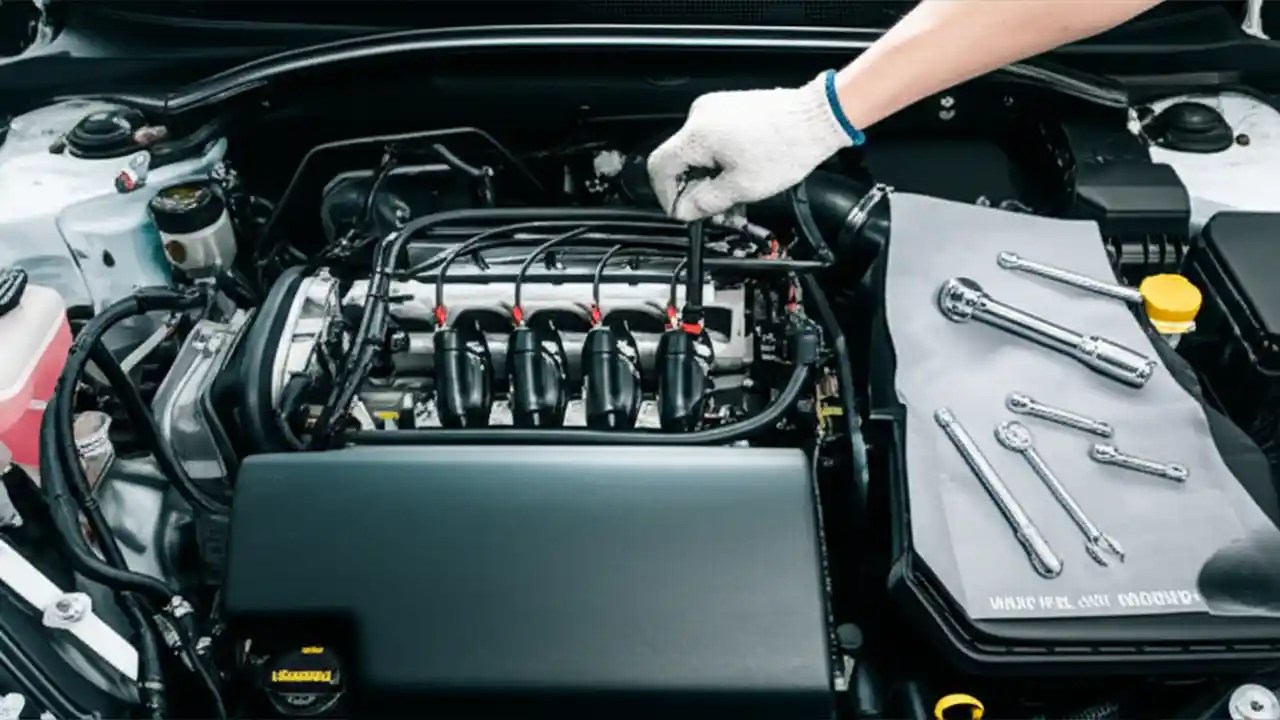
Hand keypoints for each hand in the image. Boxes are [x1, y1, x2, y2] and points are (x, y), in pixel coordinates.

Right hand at [647, 72, 857, 221]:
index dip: (666, 195)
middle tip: (714, 210)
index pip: (660, 167)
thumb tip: (685, 211)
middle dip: (694, 189)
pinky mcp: (730, 108)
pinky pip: (713, 139)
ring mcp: (715, 108)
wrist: (818, 117)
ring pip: (698, 151)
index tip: (682, 210)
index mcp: (698, 134)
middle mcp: (700, 115)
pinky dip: (720, 160)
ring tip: (733, 195)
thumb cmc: (787, 145)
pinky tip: (740, 174)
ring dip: (709, 176)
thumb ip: (706, 202)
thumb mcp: (742, 187)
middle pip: (680, 160)